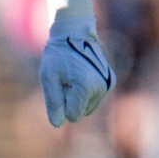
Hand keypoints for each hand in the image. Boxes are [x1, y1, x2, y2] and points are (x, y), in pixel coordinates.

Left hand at [40, 0, 112, 127]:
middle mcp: (101, 88)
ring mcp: (108, 85)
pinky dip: (85, 92)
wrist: (75, 33)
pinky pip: (94, 99)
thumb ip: (53, 101)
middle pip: (80, 112)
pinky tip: (80, 76)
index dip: (62, 104)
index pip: (72, 115)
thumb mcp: (48, 77)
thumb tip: (57, 124)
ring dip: (77, 97)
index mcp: (86, 87)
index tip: (60, 85)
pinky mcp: (110, 82)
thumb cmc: (58, 54)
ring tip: (72, 76)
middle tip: (65, 79)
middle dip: (70, 100)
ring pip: (87, 107)